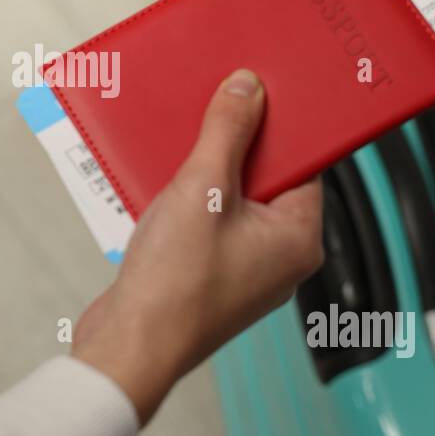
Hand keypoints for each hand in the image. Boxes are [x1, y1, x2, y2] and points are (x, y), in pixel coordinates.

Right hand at [71, 69, 324, 424]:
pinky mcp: (208, 275)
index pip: (305, 163)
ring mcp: (243, 269)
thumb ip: (228, 132)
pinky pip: (206, 221)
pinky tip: (160, 183)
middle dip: (234, 144)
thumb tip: (248, 89)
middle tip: (212, 110)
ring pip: (231, 198)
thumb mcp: (203, 189)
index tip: (260, 91)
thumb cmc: (175, 286)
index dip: (280, 126)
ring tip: (179, 147)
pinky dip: (186, 199)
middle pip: (266, 177)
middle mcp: (278, 256)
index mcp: (297, 238)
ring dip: (204, 171)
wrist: (129, 346)